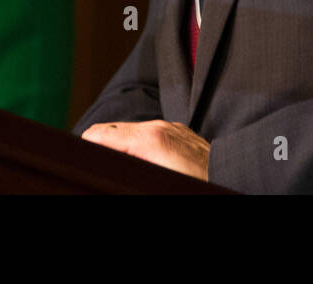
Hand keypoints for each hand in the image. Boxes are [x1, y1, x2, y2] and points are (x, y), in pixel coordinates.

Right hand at [81, 120, 209, 180]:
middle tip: (91, 166)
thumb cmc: (197, 184)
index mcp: (149, 140)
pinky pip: (148, 134)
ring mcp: (170, 128)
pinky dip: (136, 145)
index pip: (99, 134)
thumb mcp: (156, 182)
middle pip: (111, 130)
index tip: (78, 162)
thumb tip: (107, 168)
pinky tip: (138, 162)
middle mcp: (159, 128)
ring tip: (112, 165)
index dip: (84, 148)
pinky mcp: (179, 133)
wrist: (234, 176)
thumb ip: (125, 167)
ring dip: (118, 147)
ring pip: (129, 131)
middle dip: (98, 147)